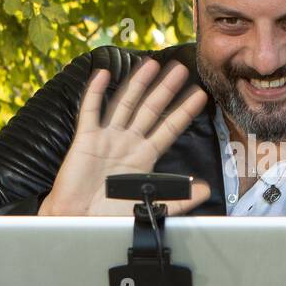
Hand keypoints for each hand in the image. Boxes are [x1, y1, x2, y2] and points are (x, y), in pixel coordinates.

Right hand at [39, 58, 211, 215]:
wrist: (80, 221)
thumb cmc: (111, 216)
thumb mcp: (150, 206)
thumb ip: (178, 198)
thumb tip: (205, 189)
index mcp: (144, 157)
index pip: (169, 128)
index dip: (184, 112)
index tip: (200, 96)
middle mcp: (127, 143)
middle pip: (150, 110)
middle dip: (165, 89)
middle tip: (180, 69)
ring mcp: (107, 139)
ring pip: (125, 104)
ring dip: (137, 84)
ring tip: (150, 64)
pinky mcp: (85, 139)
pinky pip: (91, 111)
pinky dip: (95, 92)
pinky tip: (103, 74)